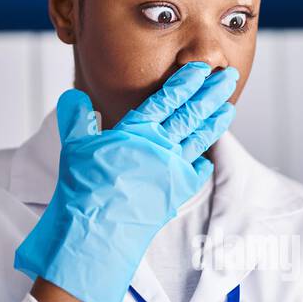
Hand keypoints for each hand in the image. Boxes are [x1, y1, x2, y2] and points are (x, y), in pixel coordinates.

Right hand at [14, 62, 237, 301]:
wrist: (98, 232)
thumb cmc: (83, 190)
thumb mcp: (74, 148)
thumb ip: (76, 119)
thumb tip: (73, 98)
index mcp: (137, 131)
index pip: (167, 99)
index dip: (185, 82)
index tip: (200, 69)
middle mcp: (160, 147)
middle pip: (192, 114)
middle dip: (212, 93)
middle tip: (228, 76)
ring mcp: (173, 170)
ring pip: (200, 139)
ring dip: (215, 122)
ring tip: (229, 107)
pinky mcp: (177, 194)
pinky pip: (196, 173)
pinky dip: (202, 162)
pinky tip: (206, 157)